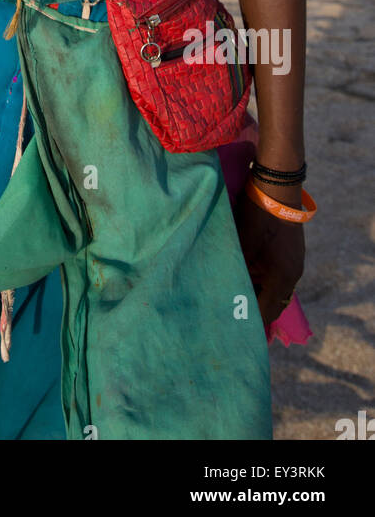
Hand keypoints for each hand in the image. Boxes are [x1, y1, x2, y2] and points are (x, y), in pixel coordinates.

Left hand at [234, 189, 304, 327]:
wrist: (276, 186)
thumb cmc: (256, 216)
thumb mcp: (242, 245)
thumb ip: (235, 270)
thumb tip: (223, 290)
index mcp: (282, 278)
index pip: (266, 312)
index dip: (250, 322)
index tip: (233, 330)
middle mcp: (292, 274)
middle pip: (271, 302)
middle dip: (252, 308)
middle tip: (230, 315)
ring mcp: (292, 262)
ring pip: (273, 288)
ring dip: (255, 291)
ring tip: (233, 296)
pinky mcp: (288, 252)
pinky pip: (274, 274)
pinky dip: (260, 278)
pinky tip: (243, 274)